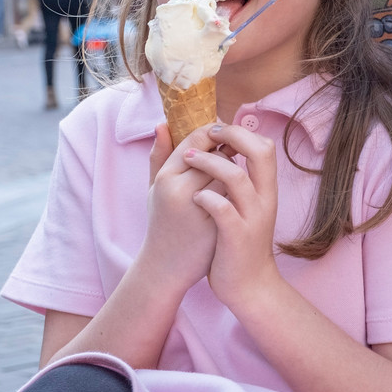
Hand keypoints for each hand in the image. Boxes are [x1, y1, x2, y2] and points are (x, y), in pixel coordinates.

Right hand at [139, 123, 219, 294]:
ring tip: (228, 180)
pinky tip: (234, 198)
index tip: (221, 140)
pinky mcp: (218, 221)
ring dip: (234, 173)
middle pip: (218, 154)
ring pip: (231, 172)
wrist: (167, 268)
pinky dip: (237, 193)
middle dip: (227, 154)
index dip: (213, 135)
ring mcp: (200, 206)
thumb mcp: (154, 189)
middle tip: (230, 158)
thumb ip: (159, 155)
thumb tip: (163, 123)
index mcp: (165, 177)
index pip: (196, 138)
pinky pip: (236, 195)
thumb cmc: (161, 224)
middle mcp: (180, 189)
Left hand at [181, 123, 282, 311]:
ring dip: (209, 163)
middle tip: (207, 136)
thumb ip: (242, 182)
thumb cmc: (240, 244)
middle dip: (232, 137)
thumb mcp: (247, 209)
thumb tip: (229, 152)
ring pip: (236, 177)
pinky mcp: (237, 236)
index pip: (264, 147)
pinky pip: (222, 209)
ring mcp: (252, 217)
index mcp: (266, 190)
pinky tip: (194, 198)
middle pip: (260, 152)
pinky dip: (206, 198)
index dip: (240, 133)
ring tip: (188, 159)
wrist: (250, 286)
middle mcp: (264, 199)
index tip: (216, 132)